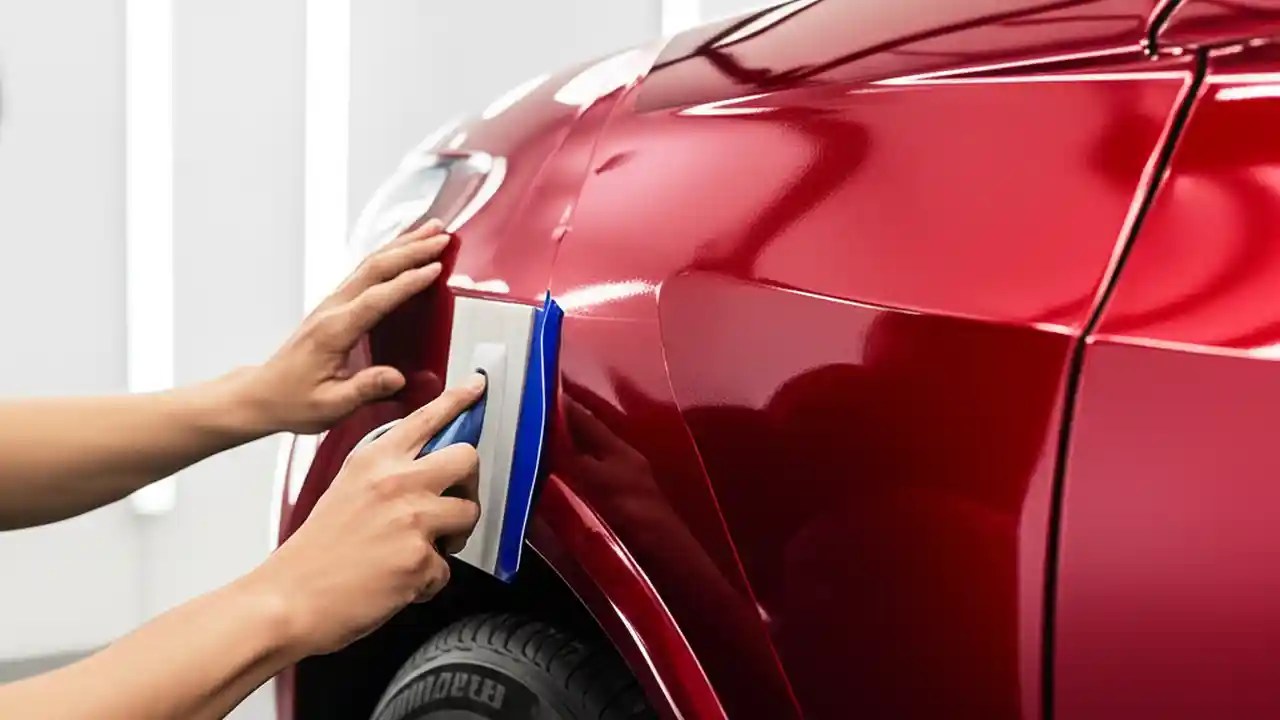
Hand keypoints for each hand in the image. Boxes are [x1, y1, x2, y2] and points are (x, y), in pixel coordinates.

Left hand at [240, 219, 451, 433]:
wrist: (263, 395)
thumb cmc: (293, 400)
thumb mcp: (331, 405)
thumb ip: (366, 389)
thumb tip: (397, 377)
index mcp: (334, 331)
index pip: (377, 298)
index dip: (408, 282)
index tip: (435, 269)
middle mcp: (332, 310)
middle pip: (375, 268)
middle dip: (411, 249)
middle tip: (441, 236)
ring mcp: (332, 304)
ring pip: (370, 264)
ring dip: (402, 245)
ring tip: (430, 230)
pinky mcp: (335, 307)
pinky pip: (365, 272)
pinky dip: (388, 256)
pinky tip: (402, 250)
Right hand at [250, 376, 485, 657]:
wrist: (288, 601)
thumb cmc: (315, 554)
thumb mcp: (346, 491)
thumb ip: (386, 474)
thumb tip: (427, 472)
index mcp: (374, 461)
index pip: (425, 418)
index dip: (458, 400)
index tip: (477, 387)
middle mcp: (396, 482)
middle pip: (467, 458)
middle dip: (468, 483)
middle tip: (452, 504)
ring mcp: (412, 519)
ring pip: (468, 513)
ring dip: (452, 537)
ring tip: (417, 551)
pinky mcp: (420, 560)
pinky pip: (447, 568)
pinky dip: (428, 581)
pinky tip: (398, 584)